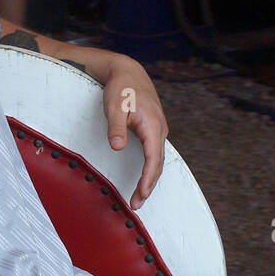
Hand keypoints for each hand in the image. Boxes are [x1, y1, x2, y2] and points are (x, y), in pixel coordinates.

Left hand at [97, 53, 168, 209]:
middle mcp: (160, 130)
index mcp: (153, 126)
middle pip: (158, 164)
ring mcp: (158, 130)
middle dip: (148, 186)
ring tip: (138, 197)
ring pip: (157, 160)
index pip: (153, 158)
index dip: (148, 178)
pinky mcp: (153, 130)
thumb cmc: (120, 89)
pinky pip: (155, 154)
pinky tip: (143, 178)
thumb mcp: (114, 106)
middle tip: (136, 204)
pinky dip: (150, 168)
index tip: (141, 194)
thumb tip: (117, 147)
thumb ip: (116, 127)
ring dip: (150, 179)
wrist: (127, 71)